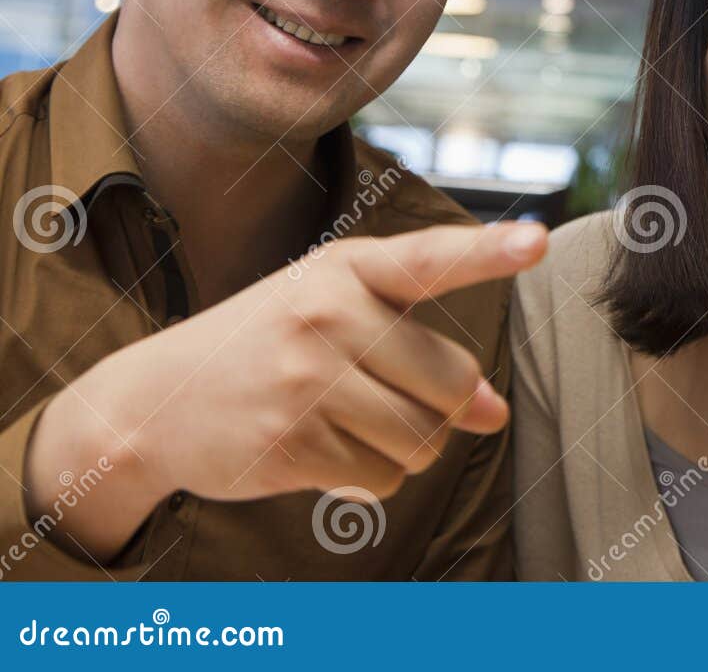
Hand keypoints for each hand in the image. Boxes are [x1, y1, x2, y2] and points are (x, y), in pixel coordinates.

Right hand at [23, 221, 545, 560]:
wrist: (156, 400)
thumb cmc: (273, 347)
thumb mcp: (343, 322)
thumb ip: (424, 353)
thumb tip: (493, 411)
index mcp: (347, 268)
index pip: (430, 259)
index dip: (489, 252)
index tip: (538, 241)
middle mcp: (328, 313)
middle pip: (453, 383)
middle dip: (441, 407)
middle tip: (386, 395)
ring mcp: (306, 378)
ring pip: (424, 440)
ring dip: (405, 448)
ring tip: (349, 420)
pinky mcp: (290, 441)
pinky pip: (381, 478)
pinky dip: (367, 476)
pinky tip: (320, 446)